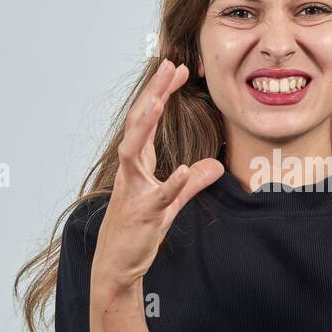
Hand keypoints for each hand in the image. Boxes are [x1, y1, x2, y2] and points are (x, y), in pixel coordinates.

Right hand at [91, 59, 223, 293]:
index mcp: (137, 164)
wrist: (117, 266)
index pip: (147, 120)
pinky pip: (158, 197)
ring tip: (159, 99)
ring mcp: (134, 192)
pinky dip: (172, 183)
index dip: (161, 92)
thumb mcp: (171, 203)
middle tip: (170, 65)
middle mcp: (131, 172)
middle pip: (138, 124)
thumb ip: (192, 183)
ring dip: (145, 125)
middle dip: (153, 93)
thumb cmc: (139, 231)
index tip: (177, 68)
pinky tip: (187, 169)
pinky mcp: (144, 216)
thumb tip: (214, 165)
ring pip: (133, 152)